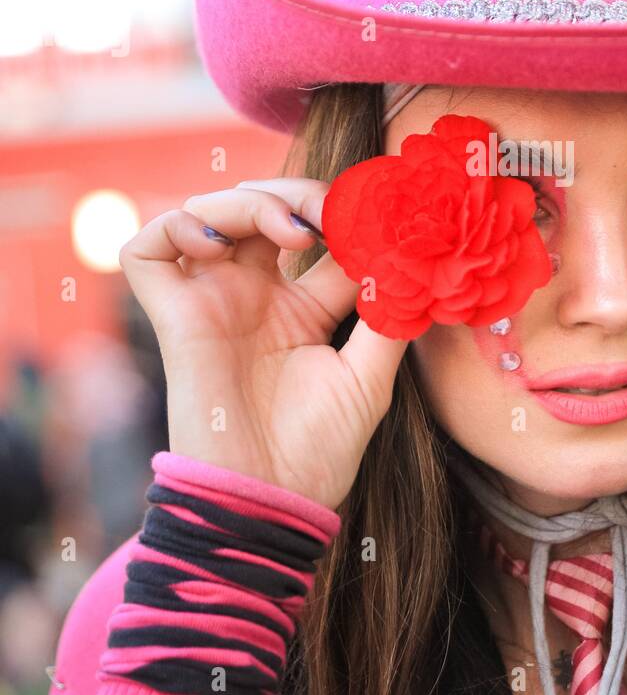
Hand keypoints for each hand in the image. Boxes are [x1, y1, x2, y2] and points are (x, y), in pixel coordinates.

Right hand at [119, 178, 407, 509]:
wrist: (272, 500)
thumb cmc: (321, 449)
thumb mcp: (371, 374)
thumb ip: (388, 314)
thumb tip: (412, 258)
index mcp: (302, 307)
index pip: (321, 235)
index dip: (347, 216)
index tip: (381, 219)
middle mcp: (255, 296)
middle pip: (264, 209)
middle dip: (300, 194)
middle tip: (332, 212)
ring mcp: (212, 302)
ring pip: (208, 213)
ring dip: (249, 201)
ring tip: (293, 229)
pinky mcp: (174, 318)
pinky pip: (147, 250)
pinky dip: (176, 227)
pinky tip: (220, 243)